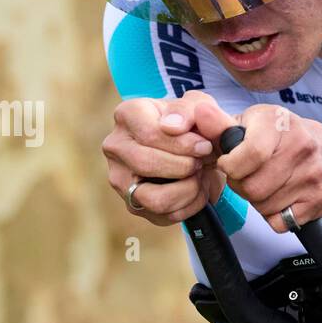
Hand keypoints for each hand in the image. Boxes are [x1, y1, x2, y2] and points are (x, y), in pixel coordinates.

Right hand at [102, 97, 223, 225]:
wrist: (198, 150)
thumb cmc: (194, 125)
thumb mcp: (199, 107)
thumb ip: (189, 110)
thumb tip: (171, 126)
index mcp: (128, 115)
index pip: (150, 135)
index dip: (184, 144)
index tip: (205, 145)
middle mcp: (115, 146)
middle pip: (147, 164)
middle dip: (185, 166)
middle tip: (202, 161)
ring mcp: (121, 178)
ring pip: (155, 198)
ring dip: (189, 189)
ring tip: (199, 175)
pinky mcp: (134, 205)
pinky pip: (165, 215)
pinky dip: (190, 204)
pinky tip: (197, 188)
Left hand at [184, 94, 321, 233]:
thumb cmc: (276, 137)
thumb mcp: (247, 124)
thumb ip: (219, 125)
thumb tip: (200, 113)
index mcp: (280, 122)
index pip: (250, 154)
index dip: (231, 167)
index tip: (229, 164)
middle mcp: (303, 145)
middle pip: (254, 187)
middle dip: (242, 187)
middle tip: (249, 176)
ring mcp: (316, 173)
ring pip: (266, 207)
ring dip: (258, 202)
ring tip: (267, 184)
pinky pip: (282, 223)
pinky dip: (275, 217)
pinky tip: (281, 197)